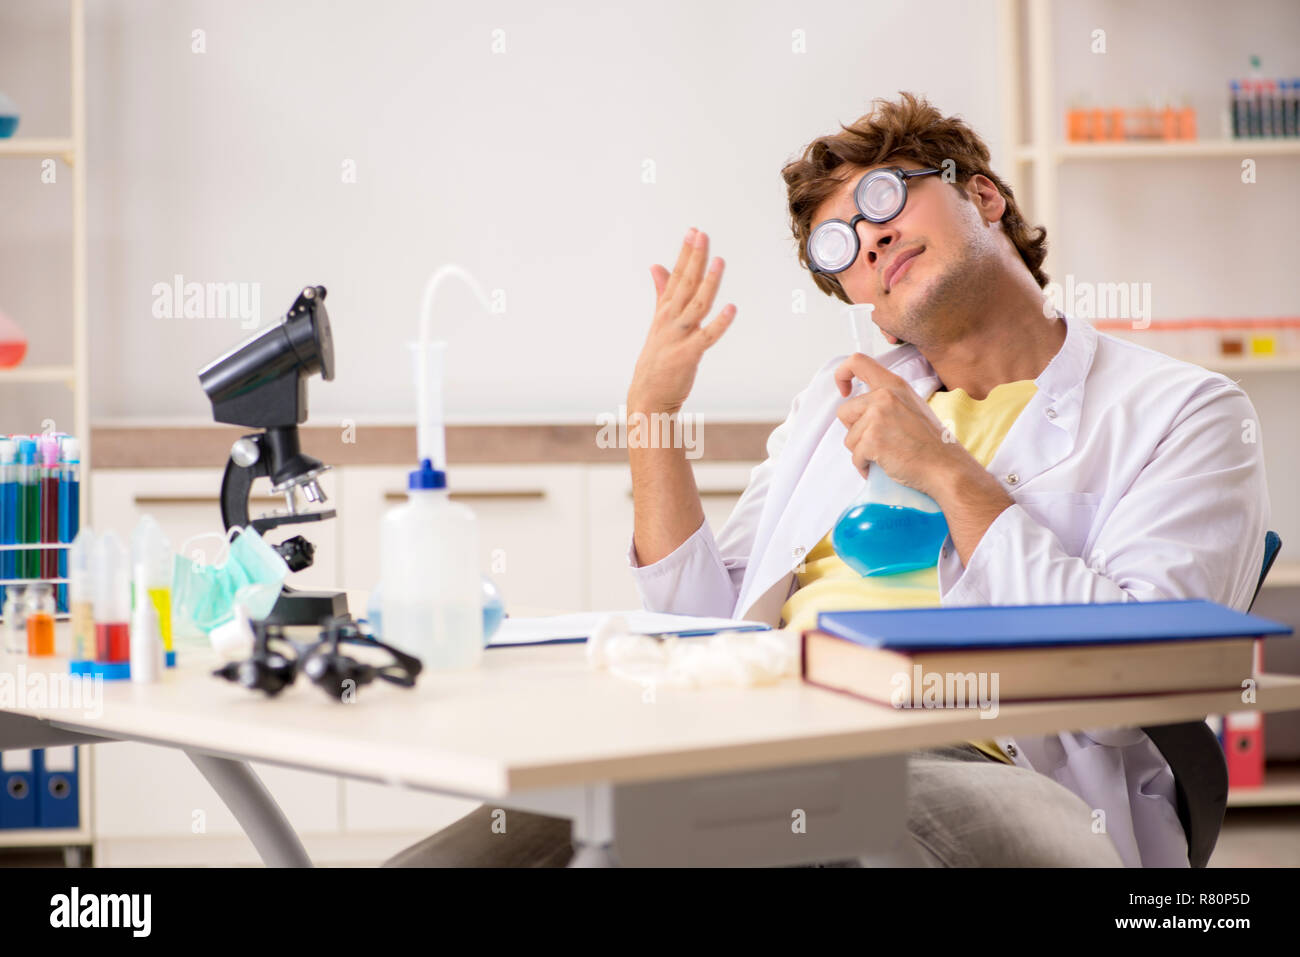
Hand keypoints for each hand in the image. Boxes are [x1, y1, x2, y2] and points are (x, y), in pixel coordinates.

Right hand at [627, 228, 735, 414]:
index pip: (676, 276)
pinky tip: (731, 308)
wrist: (648, 395)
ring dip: (708, 283)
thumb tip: (656, 266)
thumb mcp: (658, 321)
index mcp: (665, 311)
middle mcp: (670, 320)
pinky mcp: (688, 355)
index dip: (685, 254)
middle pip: (685, 284)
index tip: (694, 232)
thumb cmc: (657, 359)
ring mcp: (678, 337)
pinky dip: (719, 323)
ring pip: (696, 305)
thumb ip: (661, 292)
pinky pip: (706, 336)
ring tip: (719, 261)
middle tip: (701, 235)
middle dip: (694, 259)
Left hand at [833, 352, 972, 498]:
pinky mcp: (872, 440)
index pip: (857, 362)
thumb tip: (862, 409)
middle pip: (845, 411)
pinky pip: (855, 457)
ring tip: (887, 455)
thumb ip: (887, 400)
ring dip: (862, 451)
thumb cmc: (931, 443)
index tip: (845, 391)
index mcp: (893, 385)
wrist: (945, 466)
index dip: (843, 374)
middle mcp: (883, 396)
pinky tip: (884, 466)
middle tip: (879, 441)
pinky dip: (865, 466)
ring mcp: (877, 417)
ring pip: (849, 438)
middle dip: (855, 430)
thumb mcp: (911, 406)